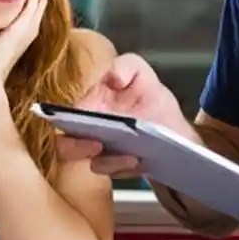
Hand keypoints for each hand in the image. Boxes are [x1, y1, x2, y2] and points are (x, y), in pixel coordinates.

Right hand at [55, 53, 192, 178]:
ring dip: (111, 162)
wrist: (174, 127)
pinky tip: (140, 160)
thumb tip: (113, 77)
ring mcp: (104, 153)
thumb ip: (125, 65)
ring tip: (131, 156)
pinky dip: (126, 168)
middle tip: (98, 145)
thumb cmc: (150, 98)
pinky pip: (117, 174)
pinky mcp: (119, 169)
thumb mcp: (141, 73)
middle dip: (77, 148)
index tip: (82, 120)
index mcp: (89, 106)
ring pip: (95, 164)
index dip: (65, 120)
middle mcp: (90, 132)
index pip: (64, 116)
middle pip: (67, 146)